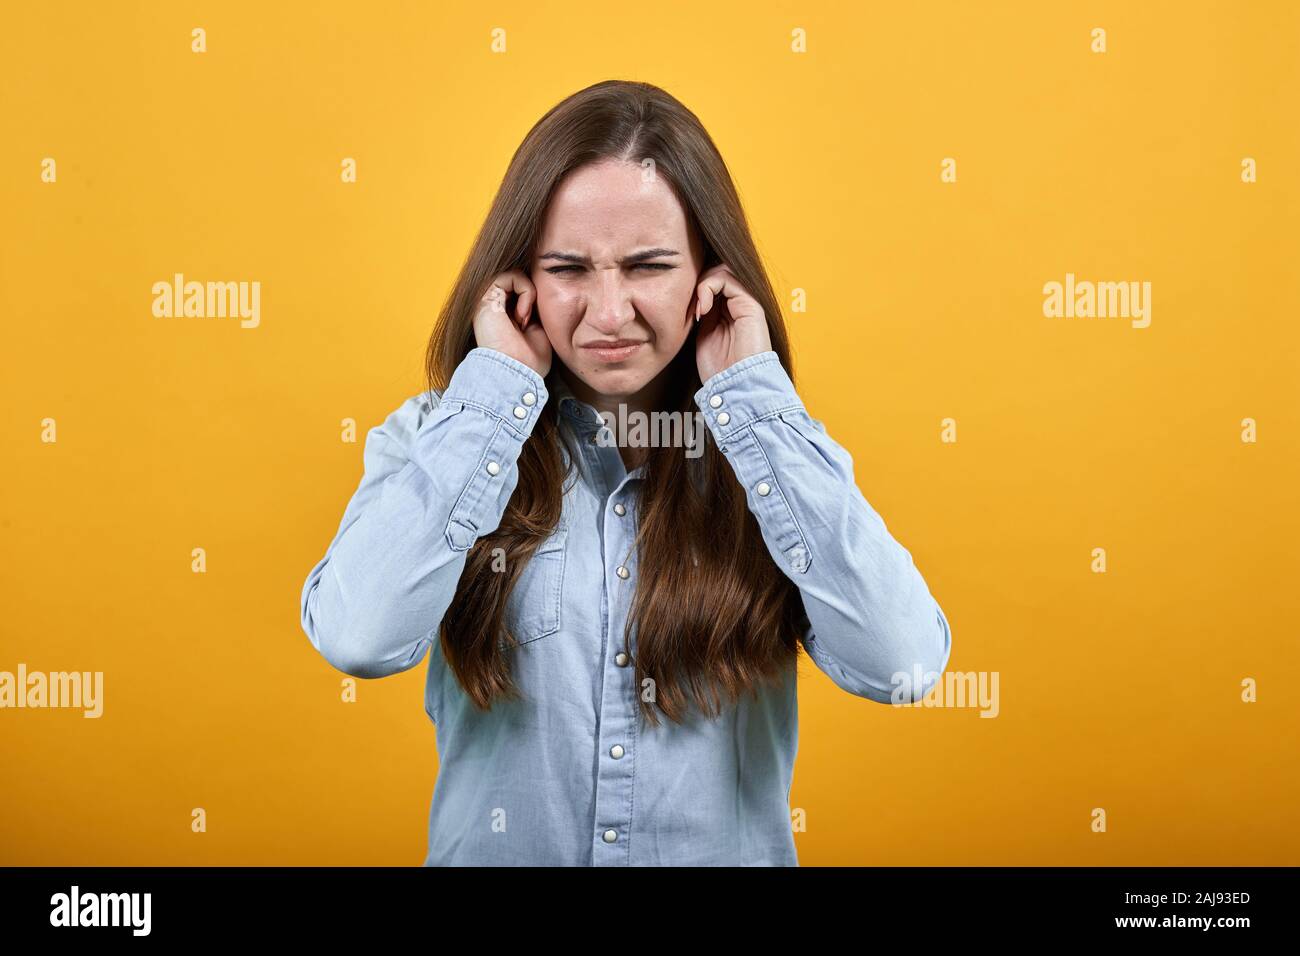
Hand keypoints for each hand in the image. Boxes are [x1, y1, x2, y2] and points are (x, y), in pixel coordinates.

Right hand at [472, 270, 552, 376]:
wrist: (517, 373)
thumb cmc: (529, 360)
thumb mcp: (540, 329)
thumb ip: (537, 308)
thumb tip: (544, 288)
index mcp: (503, 313)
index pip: (522, 288)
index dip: (537, 296)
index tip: (537, 322)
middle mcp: (493, 305)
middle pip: (519, 279)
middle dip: (534, 293)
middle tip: (533, 319)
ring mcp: (487, 300)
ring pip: (515, 275)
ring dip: (529, 293)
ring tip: (527, 318)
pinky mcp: (485, 297)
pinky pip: (510, 276)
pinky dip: (525, 291)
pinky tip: (523, 316)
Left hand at [692, 264, 771, 382]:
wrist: (735, 385)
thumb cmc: (718, 368)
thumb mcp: (701, 335)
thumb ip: (700, 314)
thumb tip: (688, 296)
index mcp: (728, 311)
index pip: (710, 282)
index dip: (693, 289)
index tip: (685, 311)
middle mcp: (739, 304)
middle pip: (715, 272)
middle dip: (696, 284)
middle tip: (688, 307)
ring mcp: (746, 303)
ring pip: (721, 271)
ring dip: (701, 285)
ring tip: (696, 309)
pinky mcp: (751, 304)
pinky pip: (727, 278)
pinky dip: (709, 287)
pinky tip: (703, 309)